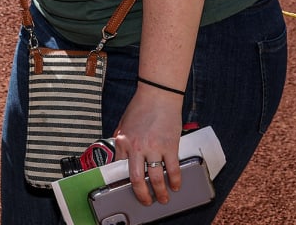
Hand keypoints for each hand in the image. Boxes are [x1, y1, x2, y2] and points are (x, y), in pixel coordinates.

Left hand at [113, 86, 185, 204]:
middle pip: (137, 179)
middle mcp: (137, 147)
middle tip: (146, 201)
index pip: (120, 167)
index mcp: (124, 141)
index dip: (124, 180)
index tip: (127, 188)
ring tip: (163, 198)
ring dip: (160, 192)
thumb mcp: (123, 124)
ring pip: (156, 178)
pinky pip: (172, 169)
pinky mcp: (170, 147)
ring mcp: (154, 148)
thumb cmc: (140, 107)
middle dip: (142, 194)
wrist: (158, 96)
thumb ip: (122, 141)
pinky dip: (174, 180)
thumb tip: (120, 155)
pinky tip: (175, 186)